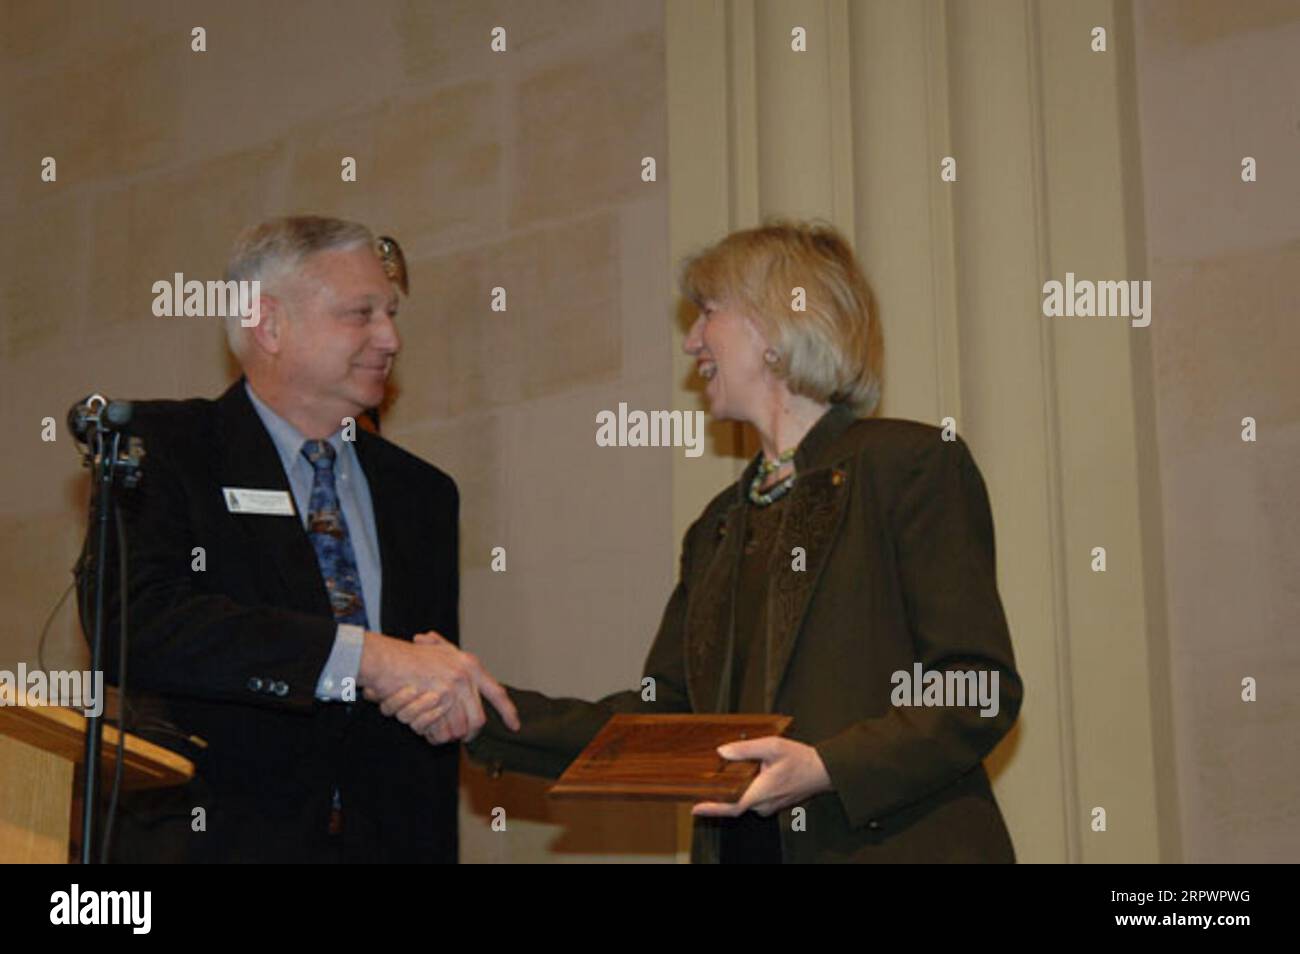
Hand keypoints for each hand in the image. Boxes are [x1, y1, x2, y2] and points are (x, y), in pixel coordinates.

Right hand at [359, 631, 519, 743]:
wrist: (385, 658)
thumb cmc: (406, 656)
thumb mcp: (436, 650)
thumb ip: (450, 657)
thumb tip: (465, 677)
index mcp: (470, 665)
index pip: (497, 693)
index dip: (507, 711)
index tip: (515, 727)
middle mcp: (466, 676)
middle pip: (478, 720)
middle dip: (469, 734)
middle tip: (460, 738)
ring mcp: (454, 688)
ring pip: (459, 729)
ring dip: (446, 735)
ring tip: (433, 730)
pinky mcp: (439, 700)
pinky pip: (442, 731)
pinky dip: (433, 735)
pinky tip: (424, 730)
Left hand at [691, 736, 831, 817]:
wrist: (823, 771)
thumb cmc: (801, 760)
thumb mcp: (772, 747)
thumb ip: (746, 749)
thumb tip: (723, 751)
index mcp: (761, 792)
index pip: (732, 807)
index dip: (713, 809)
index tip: (696, 808)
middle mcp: (764, 804)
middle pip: (735, 804)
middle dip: (720, 796)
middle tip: (705, 786)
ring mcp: (769, 806)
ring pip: (745, 801)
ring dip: (735, 792)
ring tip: (726, 778)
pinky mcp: (773, 804)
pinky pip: (754, 800)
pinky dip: (746, 791)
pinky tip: (746, 778)